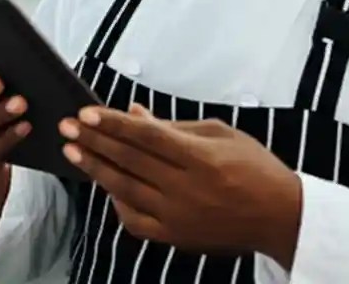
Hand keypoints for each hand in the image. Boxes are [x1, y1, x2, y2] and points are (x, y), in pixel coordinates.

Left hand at [60, 104, 303, 267]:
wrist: (281, 217)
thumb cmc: (255, 168)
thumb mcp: (221, 134)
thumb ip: (173, 126)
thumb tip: (134, 114)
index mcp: (201, 159)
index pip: (146, 138)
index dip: (113, 124)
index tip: (86, 112)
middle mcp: (186, 190)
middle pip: (129, 162)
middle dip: (94, 141)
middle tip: (67, 126)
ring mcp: (178, 217)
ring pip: (125, 190)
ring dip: (96, 168)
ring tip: (73, 150)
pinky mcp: (175, 237)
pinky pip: (134, 220)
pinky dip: (116, 201)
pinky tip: (103, 183)